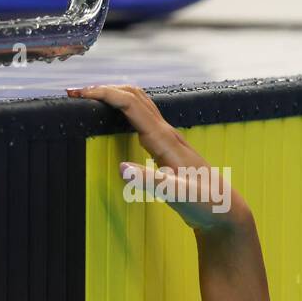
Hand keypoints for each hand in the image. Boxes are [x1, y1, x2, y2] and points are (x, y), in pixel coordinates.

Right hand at [67, 84, 249, 233]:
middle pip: (135, 96)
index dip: (104, 94)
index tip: (77, 94)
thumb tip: (122, 168)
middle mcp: (168, 134)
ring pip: (140, 105)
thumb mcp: (178, 196)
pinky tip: (113, 120)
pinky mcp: (167, 150)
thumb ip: (151, 182)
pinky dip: (123, 110)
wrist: (227, 211)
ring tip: (87, 100)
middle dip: (104, 89)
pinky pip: (143, 120)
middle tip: (75, 93)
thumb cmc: (206, 204)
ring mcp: (169, 140)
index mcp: (166, 140)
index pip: (131, 105)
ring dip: (114, 96)